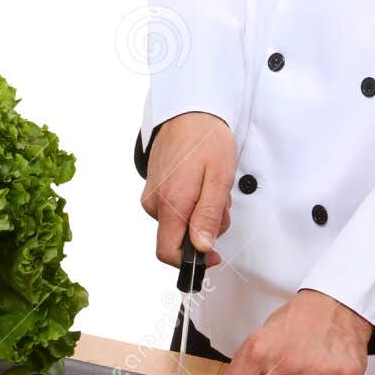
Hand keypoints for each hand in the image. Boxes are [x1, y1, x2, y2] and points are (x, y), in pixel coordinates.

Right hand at [139, 112, 235, 267]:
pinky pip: (173, 209)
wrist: (189, 112)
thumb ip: (208, 215)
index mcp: (171, 202)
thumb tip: (201, 247)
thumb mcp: (219, 177)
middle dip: (204, 230)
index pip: (168, 252)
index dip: (191, 261)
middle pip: (178, 238)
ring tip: (212, 188)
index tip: (212, 256)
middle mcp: (155, 202)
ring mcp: (152, 195)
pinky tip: (200, 184)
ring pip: (178, 224)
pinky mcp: (154, 188)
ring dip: (200, 215)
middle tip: (221, 204)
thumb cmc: (206, 140)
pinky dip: (190, 203)